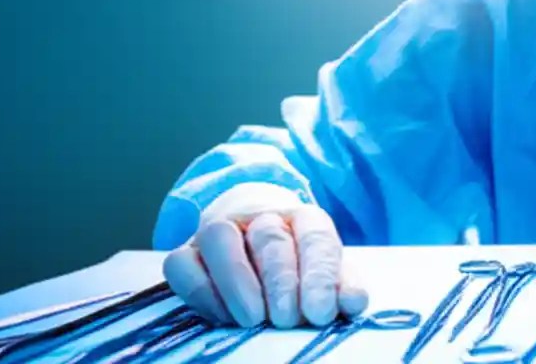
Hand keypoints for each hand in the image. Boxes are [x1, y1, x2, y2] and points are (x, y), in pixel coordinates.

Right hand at [163, 191, 367, 327]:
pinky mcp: (186, 251)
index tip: (321, 312)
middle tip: (287, 319)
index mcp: (303, 218)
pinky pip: (182, 263)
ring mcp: (218, 229)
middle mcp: (260, 216)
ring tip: (253, 318)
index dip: (320, 276)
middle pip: (270, 237)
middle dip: (281, 281)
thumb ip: (340, 287)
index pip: (316, 238)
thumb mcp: (324, 273)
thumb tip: (354, 303)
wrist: (251, 238)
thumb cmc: (296, 265)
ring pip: (220, 238)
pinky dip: (201, 291)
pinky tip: (223, 316)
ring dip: (238, 281)